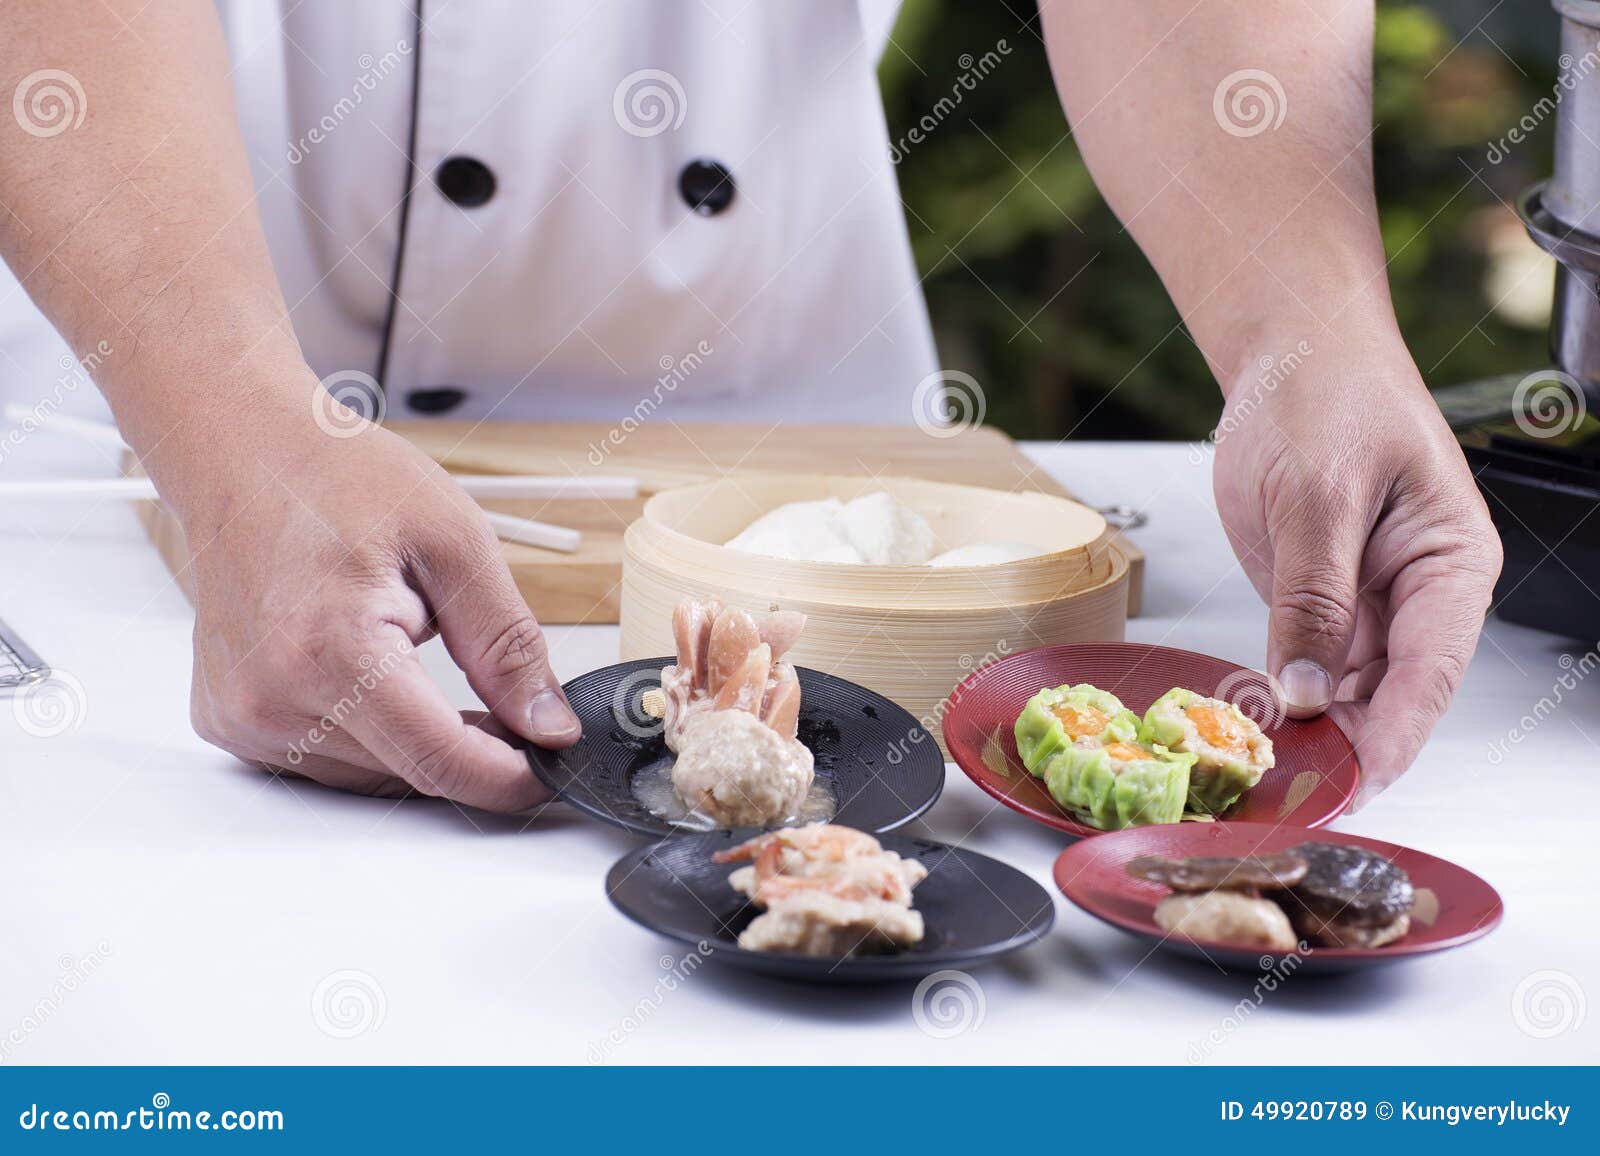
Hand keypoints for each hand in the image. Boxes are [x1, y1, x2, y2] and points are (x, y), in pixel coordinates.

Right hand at [178, 396, 580, 810]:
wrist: (243, 454)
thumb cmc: (338, 477)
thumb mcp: (456, 543)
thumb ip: (507, 645)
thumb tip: (548, 724)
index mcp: (332, 650)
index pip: (440, 760)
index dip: (509, 777)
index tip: (551, 767)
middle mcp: (274, 697)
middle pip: (410, 774)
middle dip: (474, 751)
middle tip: (508, 699)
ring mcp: (244, 717)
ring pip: (373, 776)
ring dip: (419, 742)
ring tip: (424, 657)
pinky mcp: (230, 721)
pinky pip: (326, 761)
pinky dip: (372, 734)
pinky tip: (376, 673)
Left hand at [1211, 342, 1501, 807]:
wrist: (1289, 351)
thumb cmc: (1325, 394)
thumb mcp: (1317, 496)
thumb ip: (1312, 599)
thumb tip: (1303, 691)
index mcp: (1451, 564)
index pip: (1432, 675)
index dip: (1391, 740)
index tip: (1350, 787)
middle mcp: (1420, 594)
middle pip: (1394, 697)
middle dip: (1346, 750)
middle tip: (1288, 796)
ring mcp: (1370, 601)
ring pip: (1351, 692)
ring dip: (1312, 735)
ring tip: (1264, 779)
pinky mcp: (1321, 600)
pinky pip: (1310, 666)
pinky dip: (1284, 702)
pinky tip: (1253, 733)